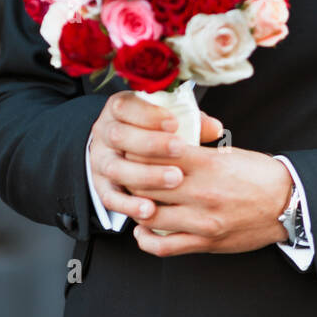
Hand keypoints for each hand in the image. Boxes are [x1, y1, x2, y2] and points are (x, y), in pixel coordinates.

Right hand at [88, 90, 222, 224]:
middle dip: (151, 144)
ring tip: (174, 179)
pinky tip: (150, 210)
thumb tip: (215, 129)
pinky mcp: (101, 186)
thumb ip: (189, 121)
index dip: (148, 115)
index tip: (174, 122)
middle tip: (179, 150)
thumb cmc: (154, 131)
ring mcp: (100, 161)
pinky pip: (110, 198)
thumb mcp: (167, 119)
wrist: (124, 149)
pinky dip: (129, 205)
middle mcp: (105, 133)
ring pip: (116, 168)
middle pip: (120, 136)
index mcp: (119, 109)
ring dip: (145, 175)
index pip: (126, 106)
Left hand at [129, 137, 294, 257]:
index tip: (130, 149)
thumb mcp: (229, 153)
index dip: (137, 150)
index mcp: (207, 164)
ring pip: (149, 215)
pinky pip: (165, 246)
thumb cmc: (259, 175)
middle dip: (130, 178)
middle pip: (146, 184)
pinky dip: (146, 240)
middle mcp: (201, 192)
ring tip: (132, 202)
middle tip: (123, 175)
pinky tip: (142, 230)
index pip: (157, 153)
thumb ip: (197, 151)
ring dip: (135, 209)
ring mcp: (202, 220)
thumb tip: (166, 146)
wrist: (288, 204)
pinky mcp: (206, 242)